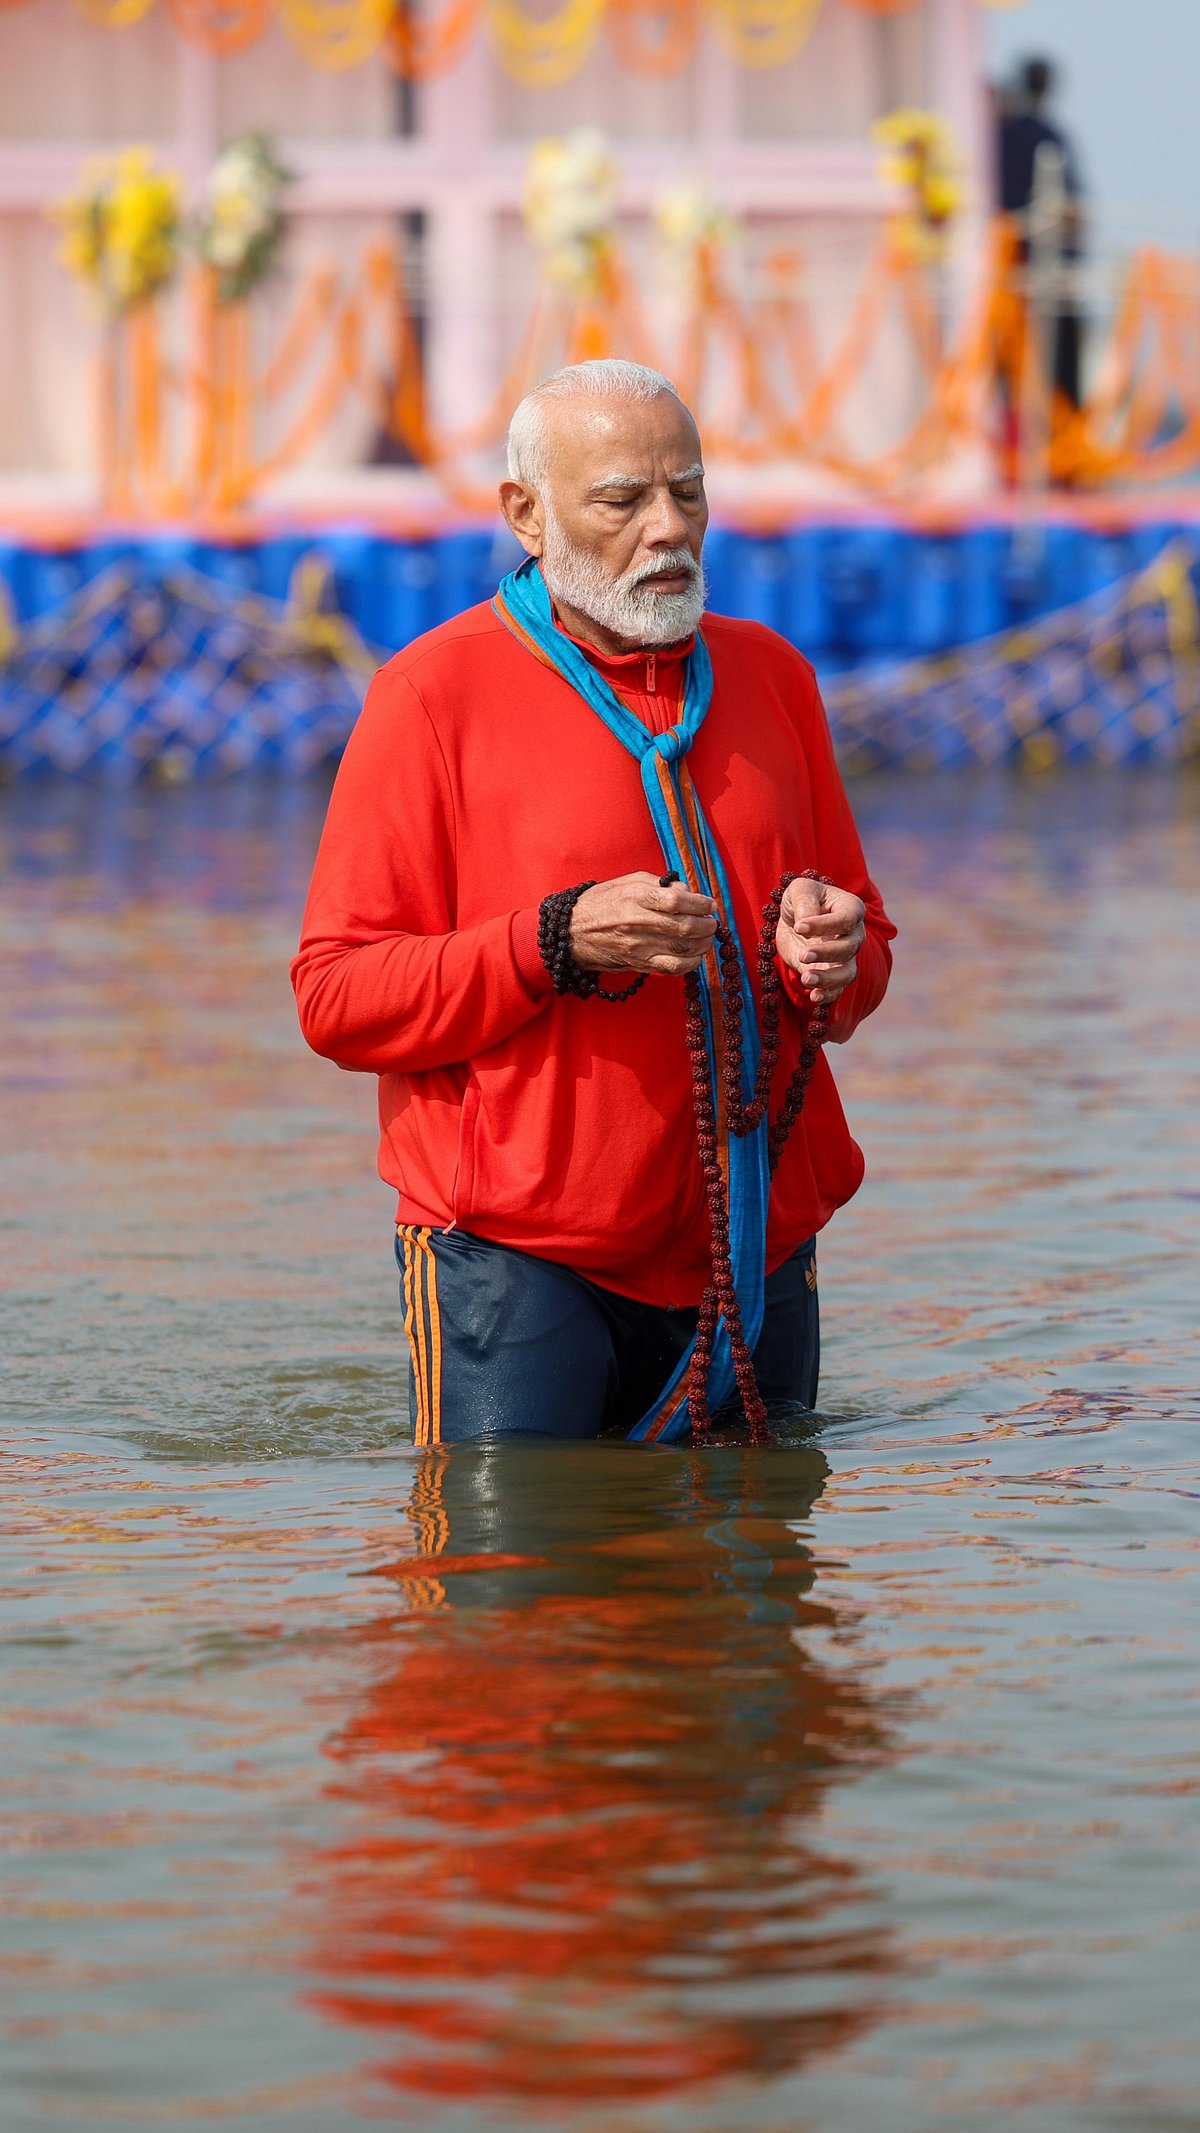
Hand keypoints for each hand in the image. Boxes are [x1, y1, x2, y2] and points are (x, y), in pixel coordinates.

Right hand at [569, 872, 717, 976]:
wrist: (573, 931)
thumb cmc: (603, 902)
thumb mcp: (629, 882)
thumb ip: (660, 885)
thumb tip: (687, 892)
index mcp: (635, 896)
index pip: (677, 901)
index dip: (700, 903)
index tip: (709, 904)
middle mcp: (637, 922)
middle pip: (684, 927)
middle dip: (706, 925)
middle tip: (711, 922)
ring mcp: (638, 946)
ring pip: (683, 949)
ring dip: (703, 944)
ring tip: (706, 937)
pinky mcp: (639, 964)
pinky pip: (673, 968)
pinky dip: (691, 963)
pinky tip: (695, 955)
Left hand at [775, 876, 865, 1008]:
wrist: (796, 922)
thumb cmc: (803, 899)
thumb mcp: (800, 890)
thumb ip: (805, 900)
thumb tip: (806, 923)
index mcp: (850, 908)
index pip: (846, 919)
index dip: (825, 925)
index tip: (799, 927)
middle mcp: (854, 934)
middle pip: (849, 948)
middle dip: (826, 953)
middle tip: (803, 955)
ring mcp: (846, 957)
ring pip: (847, 972)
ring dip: (829, 978)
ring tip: (807, 978)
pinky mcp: (832, 973)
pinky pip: (837, 988)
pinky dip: (828, 994)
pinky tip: (813, 996)